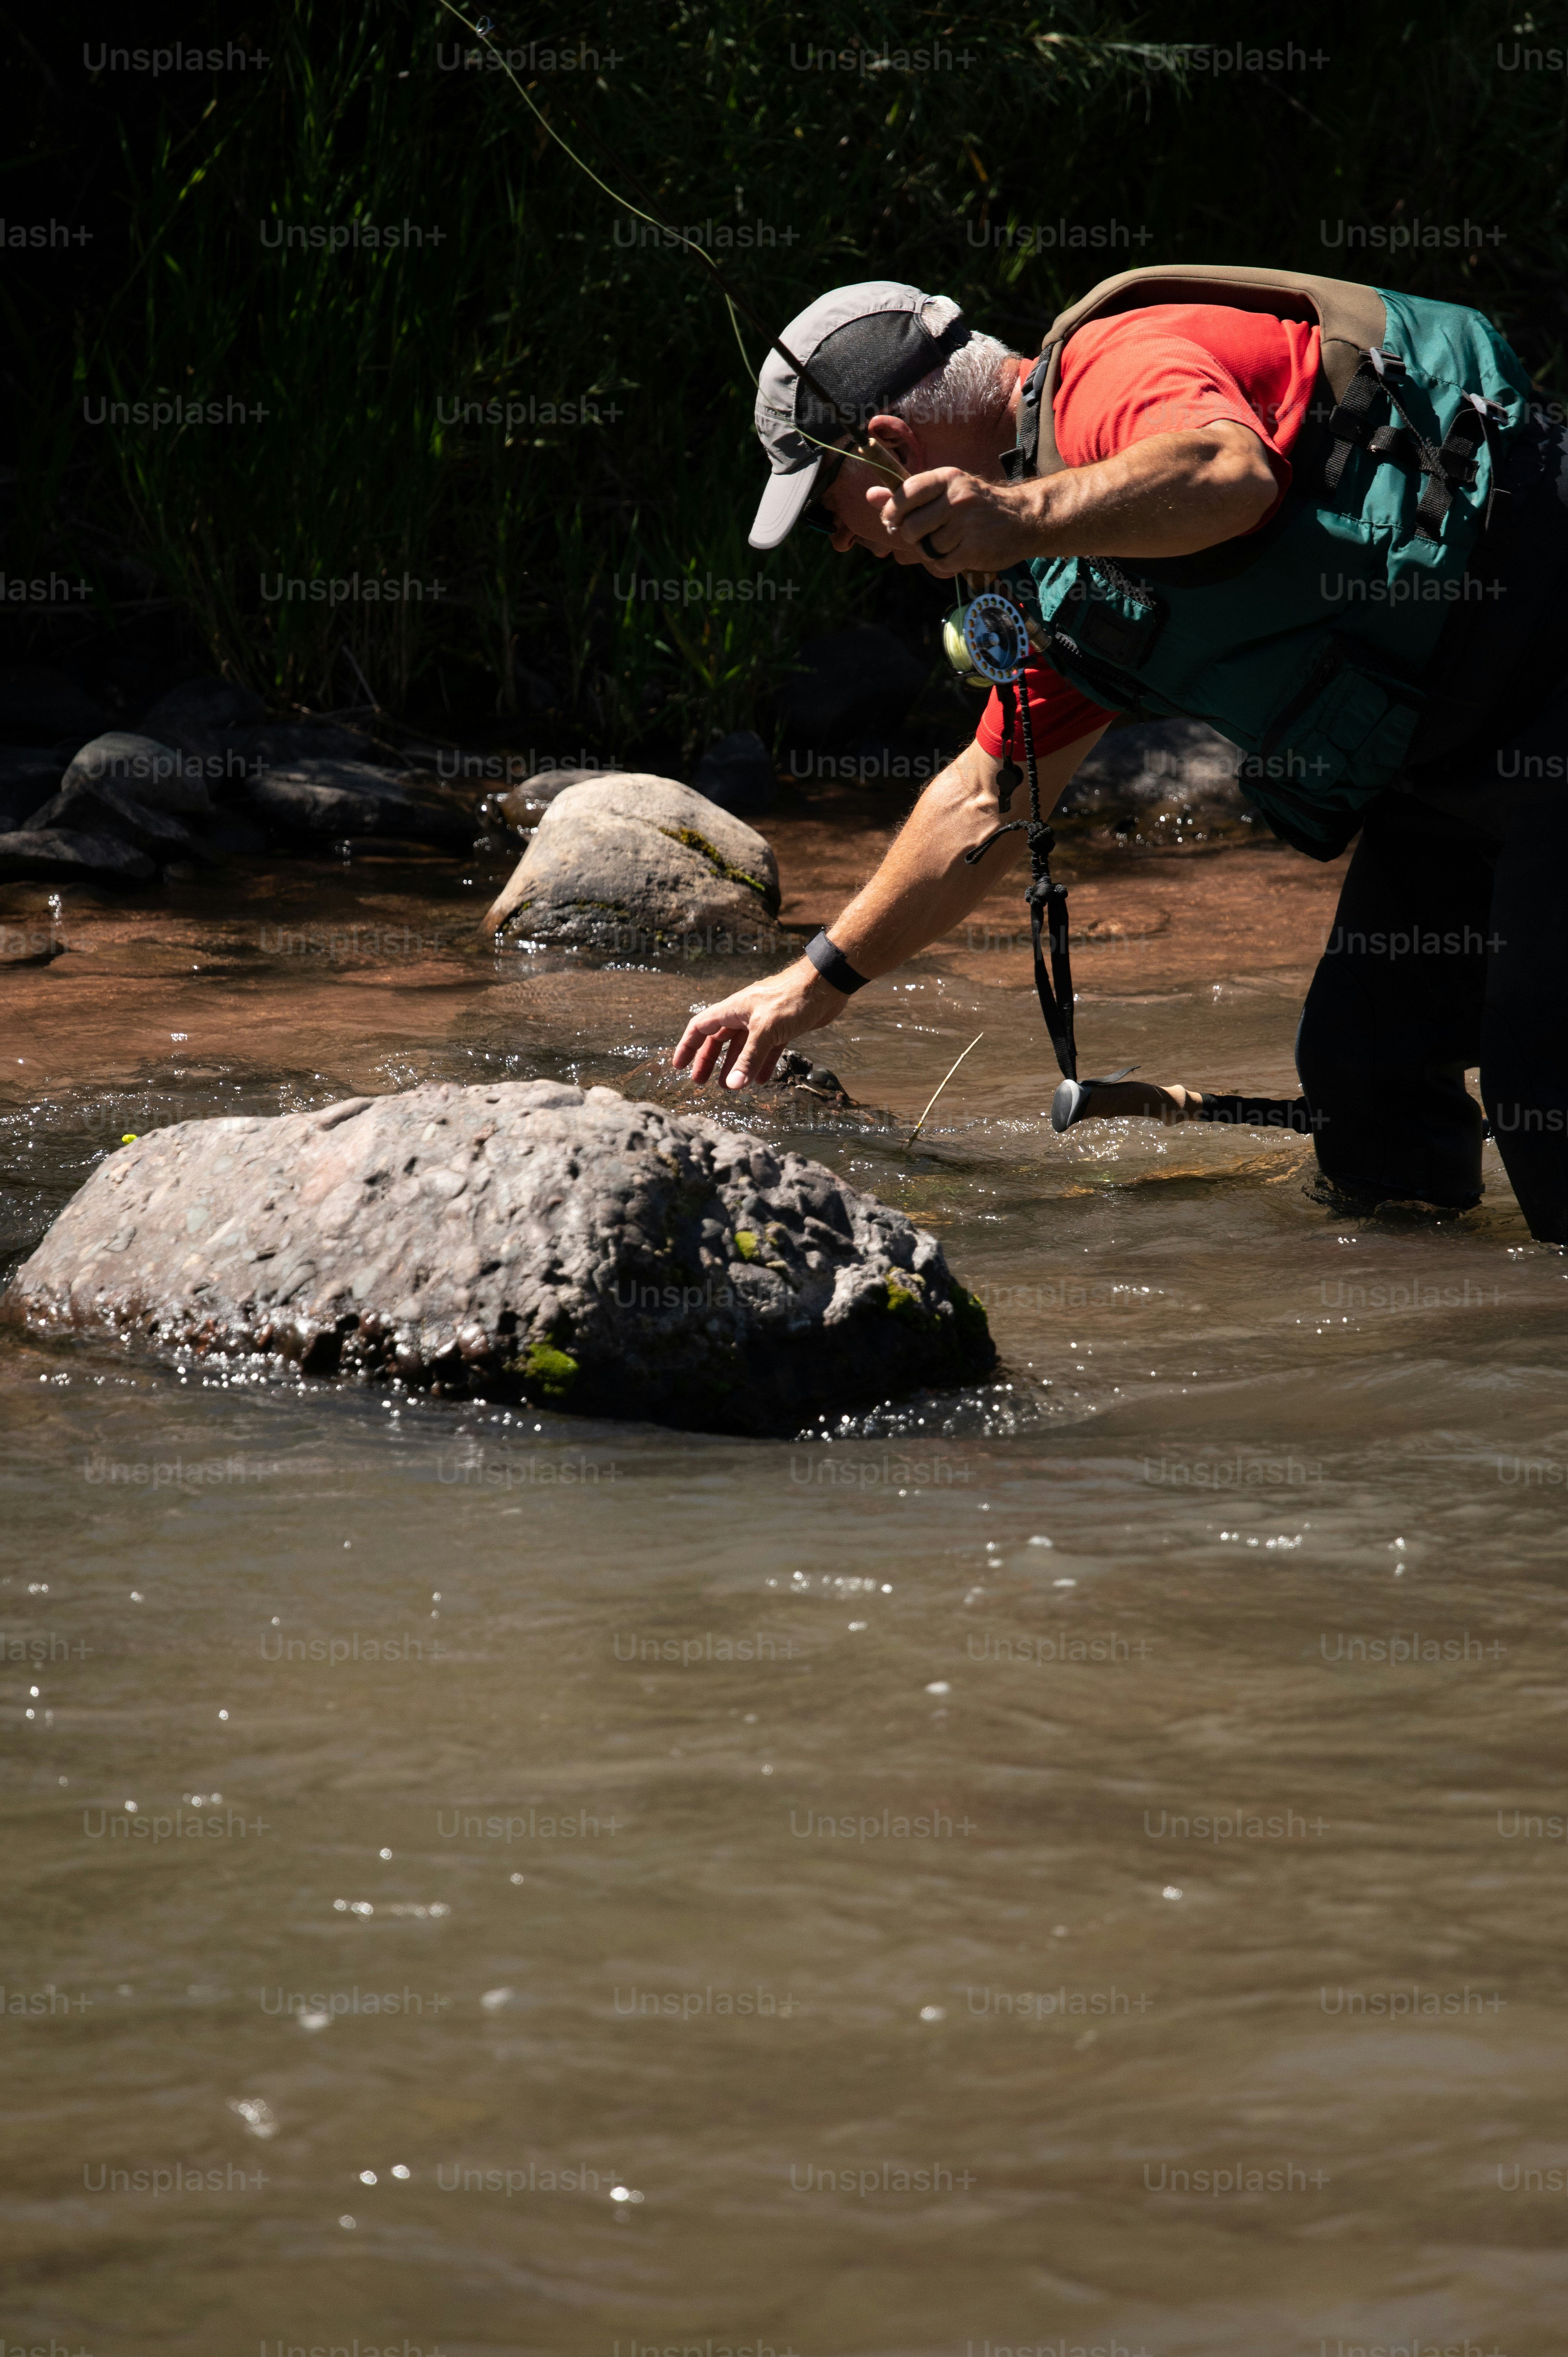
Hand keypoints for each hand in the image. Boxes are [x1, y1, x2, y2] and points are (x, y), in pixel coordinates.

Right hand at [672, 960, 845, 1089]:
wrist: (826, 985)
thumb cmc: (792, 999)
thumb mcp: (766, 1031)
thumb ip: (749, 1058)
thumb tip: (733, 1085)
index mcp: (733, 1010)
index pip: (700, 1027)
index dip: (688, 1046)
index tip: (679, 1066)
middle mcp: (744, 1015)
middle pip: (718, 1040)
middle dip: (709, 1061)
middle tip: (701, 1082)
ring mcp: (763, 1022)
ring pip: (742, 1047)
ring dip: (734, 1066)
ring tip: (730, 1087)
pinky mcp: (782, 1028)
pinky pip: (765, 1050)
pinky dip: (760, 1064)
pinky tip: (759, 1081)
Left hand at [866, 467, 1043, 575]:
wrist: (1022, 518)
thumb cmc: (975, 504)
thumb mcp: (944, 490)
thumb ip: (906, 494)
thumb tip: (870, 495)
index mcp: (947, 478)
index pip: (906, 492)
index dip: (892, 511)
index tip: (891, 520)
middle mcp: (957, 498)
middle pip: (911, 526)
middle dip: (909, 536)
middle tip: (919, 535)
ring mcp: (967, 525)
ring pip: (926, 547)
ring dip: (929, 551)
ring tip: (944, 543)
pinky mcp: (974, 549)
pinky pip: (940, 564)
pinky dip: (941, 564)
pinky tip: (953, 554)